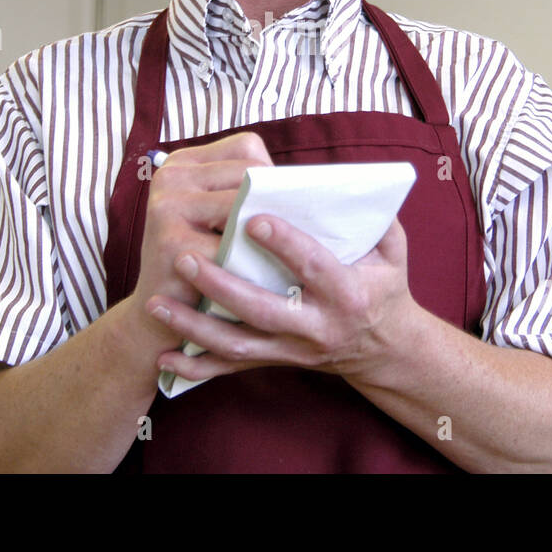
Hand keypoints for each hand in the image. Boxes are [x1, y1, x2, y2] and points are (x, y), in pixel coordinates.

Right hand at [128, 132, 273, 339]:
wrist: (159, 319)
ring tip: (276, 257)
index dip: (271, 177)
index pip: (247, 148)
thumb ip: (251, 194)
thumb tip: (312, 188)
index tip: (275, 208)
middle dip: (272, 205)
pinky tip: (256, 280)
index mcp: (183, 163)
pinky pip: (232, 247)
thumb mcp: (220, 218)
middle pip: (249, 173)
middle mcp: (170, 176)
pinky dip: (250, 266)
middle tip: (284, 238)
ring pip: (244, 207)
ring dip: (264, 236)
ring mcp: (167, 205)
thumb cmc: (204, 263)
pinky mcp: (171, 242)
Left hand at [146, 213, 421, 384]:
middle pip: (263, 310)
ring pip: (238, 343)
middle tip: (184, 256)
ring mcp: (293, 349)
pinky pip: (231, 368)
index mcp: (347, 293)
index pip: (313, 266)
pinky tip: (163, 356)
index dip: (284, 243)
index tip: (252, 217)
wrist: (383, 349)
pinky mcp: (275, 362)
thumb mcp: (393, 252)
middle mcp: (317, 327)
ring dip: (194, 326)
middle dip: (221, 286)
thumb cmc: (384, 287)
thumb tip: (352, 183)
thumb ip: (375, 218)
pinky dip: (197, 366)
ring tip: (158, 303)